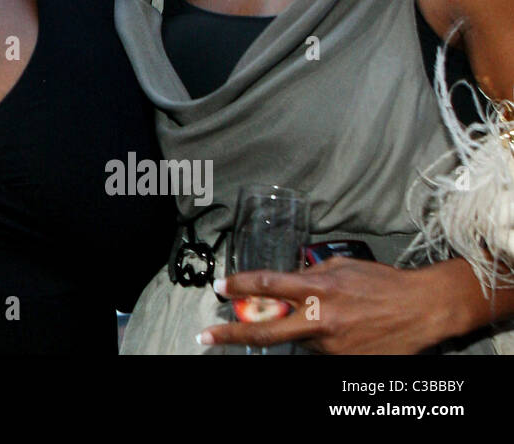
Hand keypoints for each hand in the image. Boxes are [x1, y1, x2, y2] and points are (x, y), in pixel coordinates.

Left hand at [199, 257, 455, 353]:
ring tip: (335, 316)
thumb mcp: (340, 267)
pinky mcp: (345, 362)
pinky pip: (320, 351)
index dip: (239, 286)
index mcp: (318, 290)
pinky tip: (346, 329)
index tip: (220, 287)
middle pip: (265, 331)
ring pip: (298, 341)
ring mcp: (332, 346)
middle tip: (207, 335)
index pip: (268, 286)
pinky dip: (323, 341)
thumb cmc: (382, 282)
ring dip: (302, 330)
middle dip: (231, 334)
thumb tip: (286, 282)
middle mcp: (321, 320)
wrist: (423, 309)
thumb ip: (309, 275)